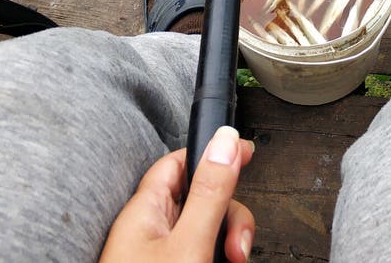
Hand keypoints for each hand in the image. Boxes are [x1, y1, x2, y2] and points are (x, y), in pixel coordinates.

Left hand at [100, 126, 254, 262]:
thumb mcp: (189, 242)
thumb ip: (209, 191)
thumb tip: (225, 140)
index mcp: (145, 209)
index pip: (182, 160)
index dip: (215, 155)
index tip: (245, 154)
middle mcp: (148, 229)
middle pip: (200, 198)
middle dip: (228, 216)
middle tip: (236, 245)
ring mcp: (155, 253)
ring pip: (202, 228)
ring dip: (224, 240)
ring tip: (231, 261)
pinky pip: (195, 250)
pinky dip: (213, 255)